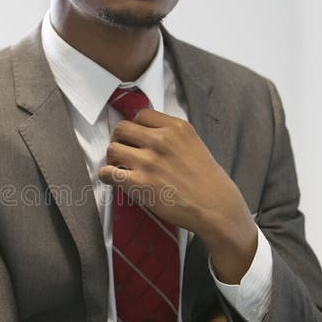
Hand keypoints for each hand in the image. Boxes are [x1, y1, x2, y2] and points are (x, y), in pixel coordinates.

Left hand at [99, 110, 257, 283]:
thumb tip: (147, 133)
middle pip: (122, 128)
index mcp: (176, 127)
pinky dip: (106, 175)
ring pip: (113, 148)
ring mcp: (149, 161)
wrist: (215, 206)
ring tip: (120, 166)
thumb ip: (171, 135)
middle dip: (120, 139)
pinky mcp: (140, 183)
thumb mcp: (194, 143)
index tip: (136, 137)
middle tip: (124, 151)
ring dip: (113, 158)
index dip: (136, 127)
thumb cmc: (207, 179)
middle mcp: (161, 140)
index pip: (141, 115)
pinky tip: (112, 179)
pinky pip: (108, 172)